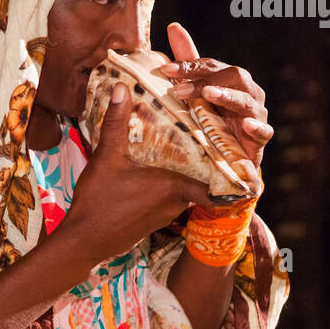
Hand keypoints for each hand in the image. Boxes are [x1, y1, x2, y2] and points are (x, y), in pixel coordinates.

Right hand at [64, 80, 220, 264]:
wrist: (84, 240)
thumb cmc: (99, 200)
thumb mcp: (106, 157)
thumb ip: (116, 122)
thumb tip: (123, 87)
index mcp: (176, 186)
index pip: (220, 186)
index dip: (235, 177)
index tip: (245, 163)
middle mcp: (178, 202)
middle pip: (202, 179)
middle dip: (205, 161)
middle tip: (205, 138)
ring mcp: (166, 214)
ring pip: (185, 189)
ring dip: (185, 173)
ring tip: (180, 149)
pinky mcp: (153, 221)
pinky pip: (170, 199)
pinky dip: (169, 185)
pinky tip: (155, 171)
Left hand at [157, 22, 272, 170]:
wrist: (229, 157)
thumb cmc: (212, 118)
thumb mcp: (196, 91)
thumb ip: (188, 62)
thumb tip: (174, 26)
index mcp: (230, 79)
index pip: (210, 66)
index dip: (189, 66)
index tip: (165, 70)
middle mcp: (246, 91)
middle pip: (231, 77)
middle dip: (204, 81)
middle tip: (179, 89)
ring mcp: (256, 113)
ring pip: (246, 100)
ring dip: (227, 96)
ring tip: (210, 94)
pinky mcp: (261, 136)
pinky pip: (263, 130)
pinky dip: (256, 127)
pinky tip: (246, 124)